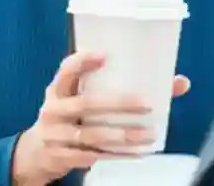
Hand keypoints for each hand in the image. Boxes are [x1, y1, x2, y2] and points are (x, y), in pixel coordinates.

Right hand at [10, 53, 191, 185]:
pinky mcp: (61, 156)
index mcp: (57, 90)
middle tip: (146, 104)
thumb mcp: (77, 100)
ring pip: (92, 134)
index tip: (104, 56)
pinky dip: (116, 156)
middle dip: (118, 104)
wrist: (36, 153)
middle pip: (86, 104)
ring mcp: (55, 135)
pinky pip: (92, 156)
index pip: (66, 70)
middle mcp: (53, 109)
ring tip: (148, 135)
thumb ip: (112, 89)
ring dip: (122, 136)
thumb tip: (178, 82)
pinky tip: (136, 154)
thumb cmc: (68, 118)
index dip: (82, 62)